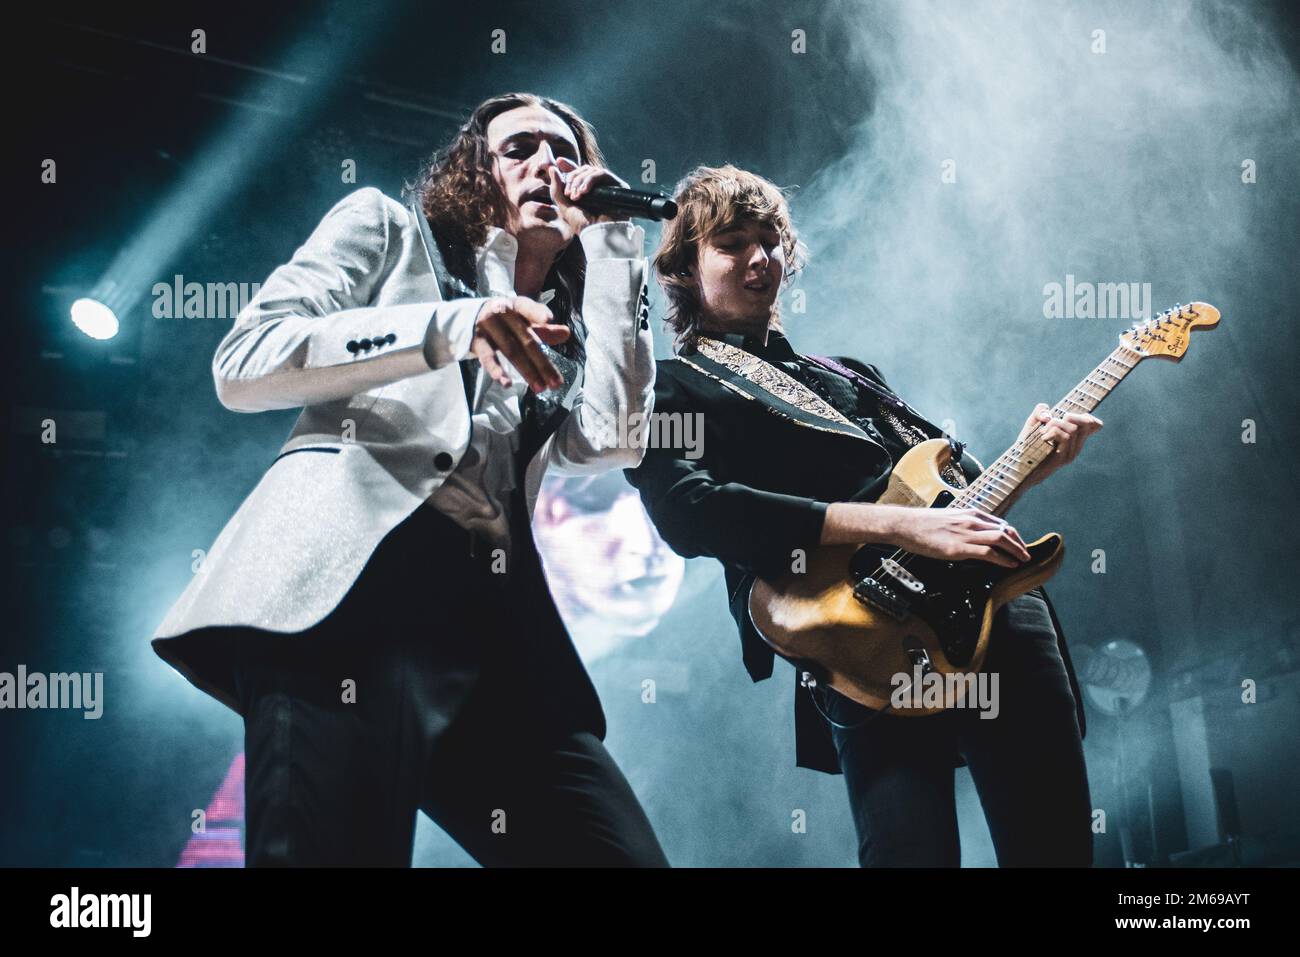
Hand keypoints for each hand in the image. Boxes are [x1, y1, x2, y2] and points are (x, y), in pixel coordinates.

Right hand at [470, 296, 569, 392]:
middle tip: (556, 383)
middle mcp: (501, 313)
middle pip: (526, 340)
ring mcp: (488, 327)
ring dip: (527, 371)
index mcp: (516, 305)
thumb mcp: (523, 321)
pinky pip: (488, 357)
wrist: (468, 320)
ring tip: (540, 388)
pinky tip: (506, 383)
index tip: (549, 319)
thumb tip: (566, 333)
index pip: (528, 308)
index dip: (537, 313)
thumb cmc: (504, 321)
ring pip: (511, 351)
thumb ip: (544, 329)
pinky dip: (497, 370)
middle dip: (543, 363)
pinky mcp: (477, 342)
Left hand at [548, 157, 629, 231]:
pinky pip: (602, 174)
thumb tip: (552, 168)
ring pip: (591, 170)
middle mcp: (598, 186)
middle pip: (583, 169)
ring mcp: (608, 185)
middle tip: (569, 194)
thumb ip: (557, 189)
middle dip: (573, 179)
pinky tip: (584, 192)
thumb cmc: (583, 225)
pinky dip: (590, 180)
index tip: (559, 162)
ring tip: (577, 196)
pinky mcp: (618, 185)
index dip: (569, 165)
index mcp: (586, 190)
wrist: (598, 234)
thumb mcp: (565, 207)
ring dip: (580, 181)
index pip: (579, 172)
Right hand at [886, 506, 1031, 568]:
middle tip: (1026, 554)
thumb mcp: (949, 518)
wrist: (905, 525)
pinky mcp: (959, 548)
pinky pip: (988, 553)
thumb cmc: (923, 524)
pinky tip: (1009, 564)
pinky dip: (1003, 559)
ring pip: (1001, 540)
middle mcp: (971, 521)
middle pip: (1005, 531)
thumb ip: (963, 524)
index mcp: (970, 513)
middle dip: (1019, 543)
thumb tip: (973, 534)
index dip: (1013, 535)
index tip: (1018, 544)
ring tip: (1023, 560)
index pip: (1000, 523)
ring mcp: (966, 534)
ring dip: (1016, 551)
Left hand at [1018, 404, 1102, 486]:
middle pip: (1086, 422)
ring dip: (1055, 424)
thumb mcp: (1033, 423)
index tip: (1067, 416)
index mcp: (1073, 439)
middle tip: (1050, 423)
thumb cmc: (1026, 445)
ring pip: (1073, 429)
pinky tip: (1042, 438)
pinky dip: (1052, 432)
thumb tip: (1048, 414)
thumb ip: (1040, 411)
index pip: (1094, 425)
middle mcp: (1076, 447)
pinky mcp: (1063, 458)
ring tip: (1042, 432)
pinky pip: (1066, 437)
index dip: (1087, 416)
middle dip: (1069, 416)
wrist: (1020, 467)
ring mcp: (1071, 453)